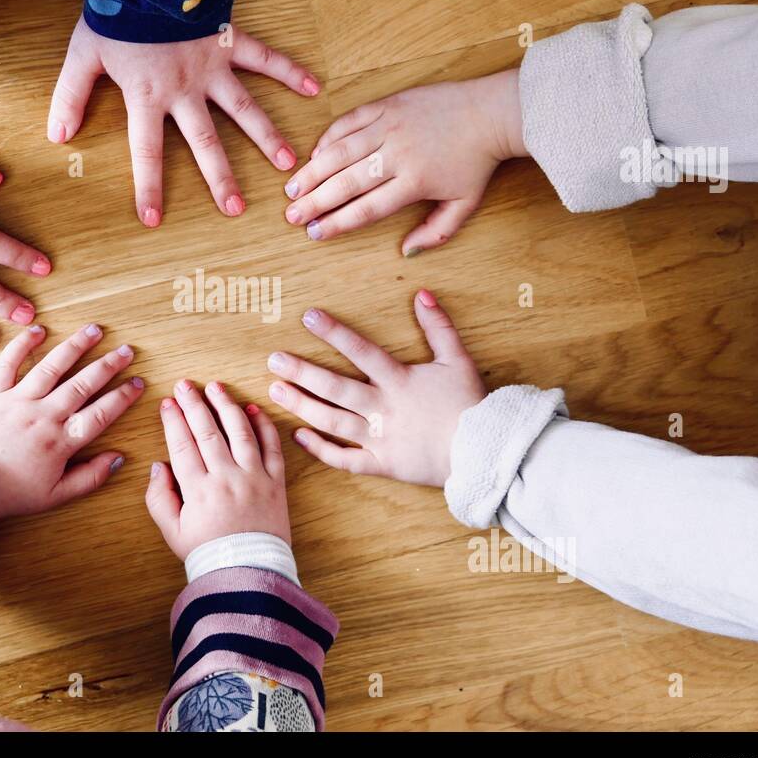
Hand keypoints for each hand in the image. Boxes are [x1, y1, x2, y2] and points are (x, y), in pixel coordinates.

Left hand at [0, 322, 143, 521]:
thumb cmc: (9, 493)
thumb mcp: (56, 496)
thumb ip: (90, 477)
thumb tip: (119, 458)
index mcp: (60, 442)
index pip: (100, 413)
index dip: (122, 397)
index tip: (137, 383)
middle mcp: (43, 416)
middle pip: (82, 384)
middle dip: (108, 365)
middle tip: (126, 350)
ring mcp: (17, 401)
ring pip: (52, 367)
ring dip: (75, 346)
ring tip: (94, 330)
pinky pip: (9, 364)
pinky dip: (23, 344)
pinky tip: (39, 329)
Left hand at [47, 16, 319, 225]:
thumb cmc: (113, 13)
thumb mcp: (82, 55)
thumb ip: (69, 96)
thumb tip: (57, 136)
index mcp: (148, 96)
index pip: (147, 151)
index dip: (148, 187)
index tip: (153, 220)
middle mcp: (186, 89)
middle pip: (205, 142)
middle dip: (220, 178)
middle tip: (236, 210)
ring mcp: (212, 67)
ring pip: (244, 110)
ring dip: (267, 138)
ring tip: (290, 165)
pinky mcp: (229, 41)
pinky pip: (265, 58)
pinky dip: (290, 71)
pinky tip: (314, 88)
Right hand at [145, 379, 289, 558]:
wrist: (248, 573)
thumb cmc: (208, 553)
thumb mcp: (172, 531)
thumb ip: (159, 498)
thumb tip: (158, 466)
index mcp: (198, 490)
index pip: (182, 445)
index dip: (173, 420)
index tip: (167, 402)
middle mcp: (226, 478)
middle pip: (207, 431)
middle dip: (194, 404)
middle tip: (185, 384)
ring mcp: (254, 477)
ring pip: (239, 432)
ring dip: (226, 405)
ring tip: (216, 387)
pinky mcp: (276, 482)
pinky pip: (271, 447)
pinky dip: (263, 426)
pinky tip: (253, 409)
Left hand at [266, 291, 486, 486]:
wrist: (484, 451)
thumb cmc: (471, 404)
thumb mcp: (459, 360)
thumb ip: (439, 327)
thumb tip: (422, 293)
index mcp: (400, 381)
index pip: (360, 351)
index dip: (333, 332)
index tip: (307, 317)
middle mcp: (383, 408)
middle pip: (335, 388)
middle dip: (302, 372)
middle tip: (273, 359)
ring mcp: (380, 438)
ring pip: (332, 421)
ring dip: (301, 405)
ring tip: (275, 390)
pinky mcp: (381, 464)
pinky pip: (345, 459)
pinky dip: (320, 450)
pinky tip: (298, 436)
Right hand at [283, 69, 525, 254]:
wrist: (490, 112)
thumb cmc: (476, 162)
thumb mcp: (464, 204)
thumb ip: (436, 232)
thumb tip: (407, 252)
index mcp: (414, 182)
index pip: (366, 208)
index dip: (337, 223)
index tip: (315, 232)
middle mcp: (397, 154)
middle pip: (346, 182)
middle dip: (314, 201)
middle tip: (292, 215)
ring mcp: (390, 126)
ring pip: (340, 151)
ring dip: (312, 170)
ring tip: (292, 188)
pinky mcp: (387, 104)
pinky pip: (349, 121)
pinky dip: (328, 137)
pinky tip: (314, 154)